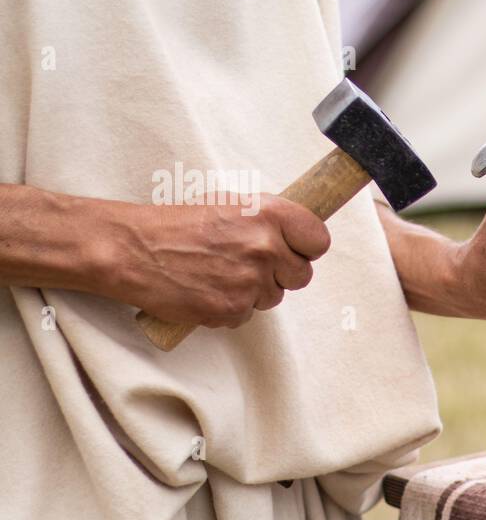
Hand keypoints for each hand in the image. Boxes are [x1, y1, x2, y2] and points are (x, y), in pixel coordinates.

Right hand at [104, 195, 330, 327]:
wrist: (132, 250)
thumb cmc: (176, 225)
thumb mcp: (228, 204)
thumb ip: (267, 221)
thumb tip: (296, 236)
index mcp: (269, 213)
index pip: (319, 240)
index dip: (306, 248)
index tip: (295, 250)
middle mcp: (266, 246)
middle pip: (301, 275)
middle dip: (280, 274)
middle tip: (249, 264)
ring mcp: (251, 280)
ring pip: (273, 297)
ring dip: (253, 291)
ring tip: (219, 274)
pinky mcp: (234, 308)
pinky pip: (247, 315)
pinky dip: (230, 308)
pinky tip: (207, 289)